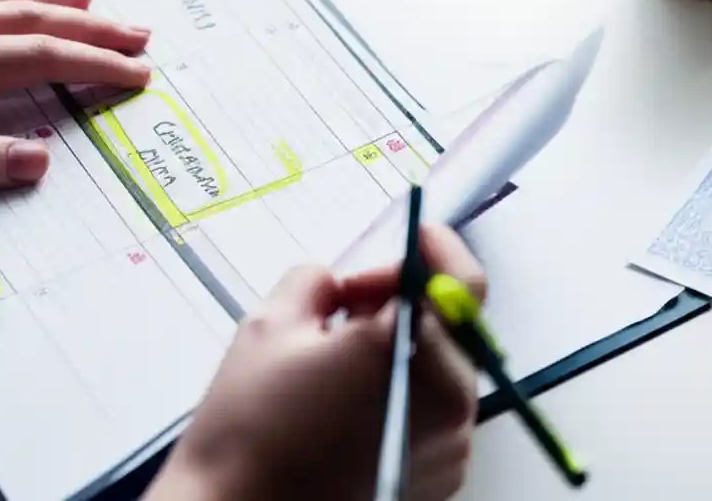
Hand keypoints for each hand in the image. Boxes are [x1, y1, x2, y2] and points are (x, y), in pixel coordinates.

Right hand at [147, 225, 487, 500]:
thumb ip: (319, 282)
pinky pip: (433, 414)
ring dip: (400, 348)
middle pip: (449, 324)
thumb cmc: (251, 427)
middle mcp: (449, 404)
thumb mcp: (272, 325)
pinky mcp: (438, 479)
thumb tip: (342, 286)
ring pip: (441, 369)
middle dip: (401, 301)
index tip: (413, 235)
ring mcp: (450, 449)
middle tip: (343, 302)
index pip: (460, 281)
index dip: (436, 248)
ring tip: (336, 355)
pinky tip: (348, 398)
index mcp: (414, 354)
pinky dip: (402, 392)